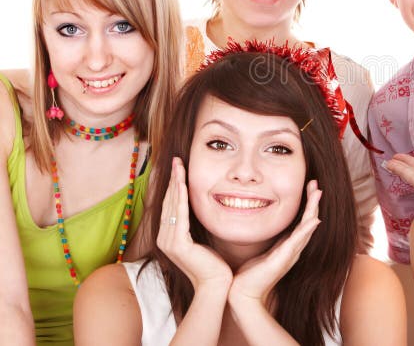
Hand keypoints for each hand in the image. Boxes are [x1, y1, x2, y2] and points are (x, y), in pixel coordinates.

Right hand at [156, 157, 231, 290]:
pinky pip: (180, 215)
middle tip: (176, 160)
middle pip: (169, 202)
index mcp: (168, 237)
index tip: (177, 167)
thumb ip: (195, 226)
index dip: (174, 185)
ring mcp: (169, 242)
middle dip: (173, 179)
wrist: (216, 285)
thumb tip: (198, 209)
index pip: (171, 205)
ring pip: (173, 205)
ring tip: (178, 166)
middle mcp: (164, 238)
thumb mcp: (201, 240)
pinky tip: (183, 184)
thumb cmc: (213, 264)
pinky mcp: (178, 244)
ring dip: (176, 183)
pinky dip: (181, 198)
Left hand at [228, 180, 321, 305]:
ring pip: (306, 228)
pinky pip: (297, 242)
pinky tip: (314, 220)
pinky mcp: (282, 260)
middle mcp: (293, 250)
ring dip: (313, 210)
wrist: (244, 295)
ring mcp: (290, 255)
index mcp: (288, 246)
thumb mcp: (261, 252)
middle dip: (314, 202)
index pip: (302, 222)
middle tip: (316, 184)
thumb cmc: (249, 275)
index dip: (308, 205)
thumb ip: (267, 241)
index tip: (309, 188)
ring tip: (318, 194)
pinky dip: (306, 230)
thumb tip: (261, 226)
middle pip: (309, 222)